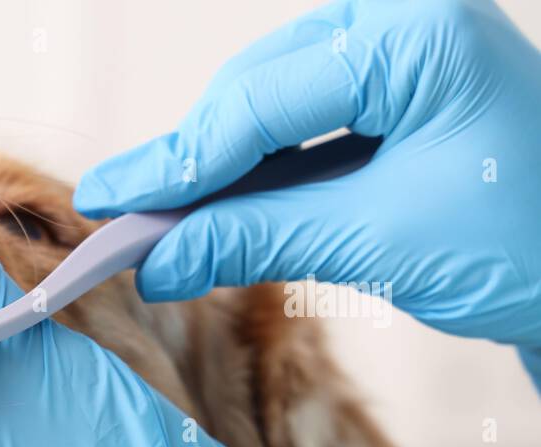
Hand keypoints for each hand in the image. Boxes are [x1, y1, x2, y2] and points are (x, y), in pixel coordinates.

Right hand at [74, 0, 540, 385]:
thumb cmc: (530, 249)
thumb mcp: (377, 239)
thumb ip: (255, 237)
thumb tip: (159, 260)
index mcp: (414, 35)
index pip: (260, 99)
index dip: (176, 161)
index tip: (107, 202)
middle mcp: (405, 28)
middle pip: (258, 93)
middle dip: (191, 164)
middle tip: (120, 220)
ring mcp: (406, 63)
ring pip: (275, 110)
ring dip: (219, 173)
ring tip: (156, 225)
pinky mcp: (405, 105)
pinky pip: (308, 133)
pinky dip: (259, 179)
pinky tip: (214, 214)